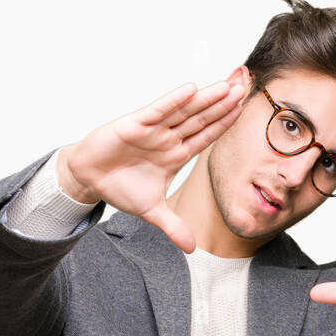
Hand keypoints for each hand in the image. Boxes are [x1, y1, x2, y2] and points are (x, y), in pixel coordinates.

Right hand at [58, 78, 246, 253]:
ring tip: (228, 86)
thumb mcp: (151, 211)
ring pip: (184, 112)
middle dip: (224, 105)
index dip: (225, 123)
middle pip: (202, 118)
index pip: (206, 136)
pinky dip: (173, 101)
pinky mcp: (134, 124)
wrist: (89, 178)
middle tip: (246, 88)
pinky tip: (191, 90)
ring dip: (206, 99)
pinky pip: (157, 111)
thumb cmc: (119, 186)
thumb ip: (173, 226)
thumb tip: (190, 249)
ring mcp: (153, 130)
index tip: (244, 109)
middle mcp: (168, 138)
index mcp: (176, 155)